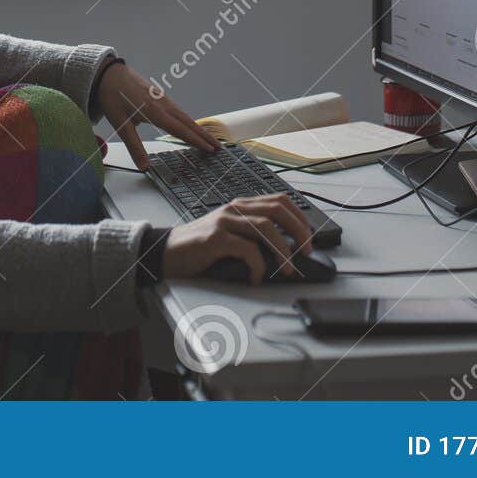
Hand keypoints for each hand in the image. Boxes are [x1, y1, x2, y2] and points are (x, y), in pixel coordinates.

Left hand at [97, 61, 219, 168]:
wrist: (109, 73)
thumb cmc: (113, 97)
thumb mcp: (121, 125)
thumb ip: (134, 147)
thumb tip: (144, 167)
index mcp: (156, 112)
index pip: (182, 130)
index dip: (197, 141)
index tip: (210, 149)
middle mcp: (164, 105)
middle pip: (189, 123)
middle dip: (204, 136)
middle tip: (218, 147)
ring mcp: (163, 99)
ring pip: (185, 116)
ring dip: (198, 128)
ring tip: (208, 139)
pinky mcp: (160, 96)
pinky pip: (179, 110)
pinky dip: (188, 120)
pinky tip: (189, 125)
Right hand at [161, 195, 315, 283]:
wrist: (167, 252)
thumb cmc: (201, 247)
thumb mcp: (231, 235)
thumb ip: (254, 236)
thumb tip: (287, 252)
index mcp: (242, 205)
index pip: (280, 200)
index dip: (300, 218)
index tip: (309, 239)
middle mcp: (235, 208)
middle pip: (278, 210)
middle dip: (299, 231)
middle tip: (306, 252)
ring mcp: (224, 221)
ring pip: (266, 228)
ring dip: (282, 251)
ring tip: (286, 269)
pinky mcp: (215, 238)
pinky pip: (246, 249)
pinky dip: (258, 265)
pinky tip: (256, 277)